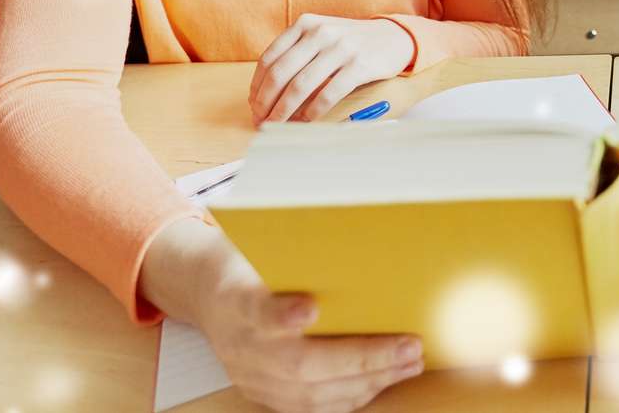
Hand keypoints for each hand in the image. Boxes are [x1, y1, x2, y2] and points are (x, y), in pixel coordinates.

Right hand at [145, 220, 423, 412]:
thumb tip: (362, 225)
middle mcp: (240, 345)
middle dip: (362, 358)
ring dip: (370, 380)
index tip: (311, 307)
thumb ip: (297, 245)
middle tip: (409, 345)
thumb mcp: (261, 241)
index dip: (281, 314)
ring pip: (312, 393)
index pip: (256, 309)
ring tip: (411, 361)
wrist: (206, 293)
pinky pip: (312, 406)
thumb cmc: (249, 260)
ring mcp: (251, 376)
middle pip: (299, 364)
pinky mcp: (263, 394)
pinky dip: (354, 394)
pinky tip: (387, 376)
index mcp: (234, 298)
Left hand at [249, 14, 413, 123]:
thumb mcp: (321, 35)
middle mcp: (320, 33)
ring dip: (284, 111)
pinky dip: (313, 111)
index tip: (254, 105)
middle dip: (266, 102)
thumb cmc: (351, 42)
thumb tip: (265, 90)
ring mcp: (341, 48)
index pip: (269, 59)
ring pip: (301, 86)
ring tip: (278, 124)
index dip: (257, 86)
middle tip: (261, 120)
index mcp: (305, 24)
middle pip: (281, 74)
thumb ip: (296, 52)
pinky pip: (328, 94)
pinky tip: (305, 121)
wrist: (394, 37)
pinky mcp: (360, 65)